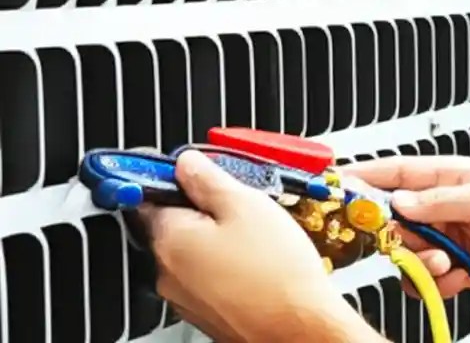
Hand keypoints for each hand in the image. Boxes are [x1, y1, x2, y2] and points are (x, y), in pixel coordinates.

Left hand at [136, 151, 377, 341]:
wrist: (300, 328)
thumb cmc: (277, 272)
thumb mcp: (246, 205)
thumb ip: (209, 179)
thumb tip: (187, 164)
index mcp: (170, 239)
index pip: (148, 196)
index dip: (172, 177)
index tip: (189, 170)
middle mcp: (167, 273)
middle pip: (173, 225)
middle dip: (202, 210)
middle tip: (239, 202)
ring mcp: (185, 298)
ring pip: (192, 254)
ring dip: (216, 240)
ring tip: (256, 235)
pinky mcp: (207, 314)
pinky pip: (208, 278)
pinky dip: (226, 266)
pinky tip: (257, 262)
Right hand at [341, 156, 469, 297]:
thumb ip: (438, 201)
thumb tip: (399, 201)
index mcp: (445, 177)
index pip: (394, 172)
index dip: (364, 177)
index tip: (339, 186)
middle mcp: (439, 207)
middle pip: (392, 221)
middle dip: (400, 238)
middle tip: (416, 243)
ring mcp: (443, 237)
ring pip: (406, 254)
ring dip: (423, 264)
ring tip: (450, 263)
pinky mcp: (450, 266)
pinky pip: (424, 280)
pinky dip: (439, 283)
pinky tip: (461, 276)